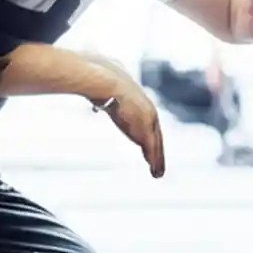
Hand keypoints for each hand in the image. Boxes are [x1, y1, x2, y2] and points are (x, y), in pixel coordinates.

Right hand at [82, 53, 165, 178]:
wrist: (105, 82)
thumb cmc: (100, 80)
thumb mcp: (104, 89)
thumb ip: (103, 99)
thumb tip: (95, 103)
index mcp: (137, 98)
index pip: (145, 118)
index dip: (147, 131)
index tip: (146, 142)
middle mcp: (147, 109)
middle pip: (154, 132)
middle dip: (155, 147)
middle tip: (155, 161)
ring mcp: (148, 120)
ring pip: (156, 144)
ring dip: (157, 159)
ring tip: (157, 173)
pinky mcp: (145, 130)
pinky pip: (152, 150)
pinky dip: (155, 161)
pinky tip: (156, 172)